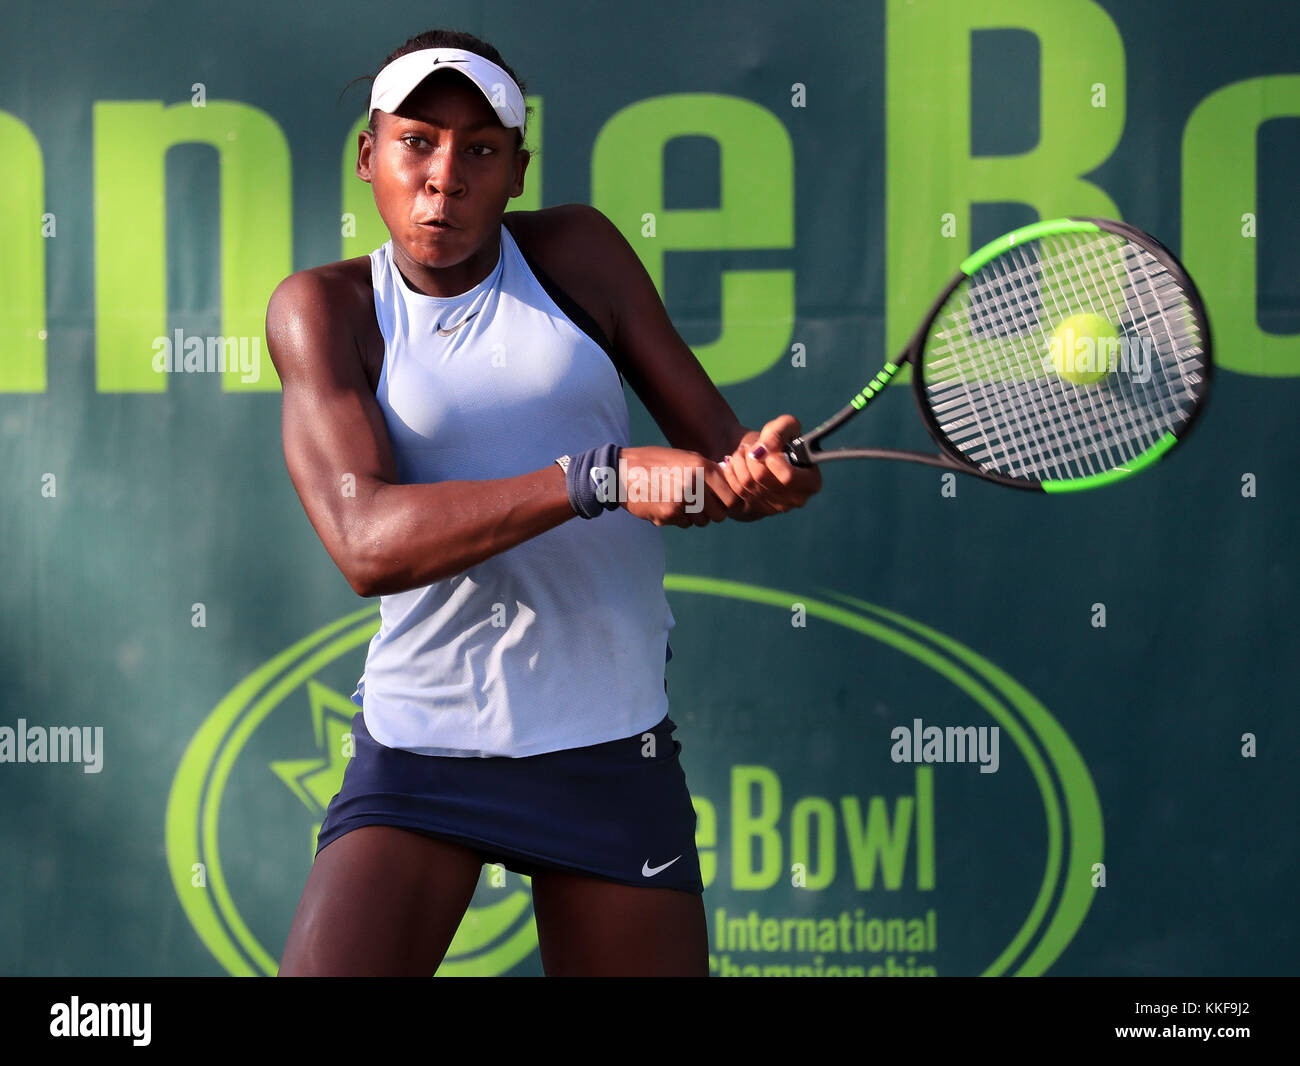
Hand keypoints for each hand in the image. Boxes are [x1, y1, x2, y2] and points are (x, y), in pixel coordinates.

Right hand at [617, 446, 739, 527]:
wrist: (621, 472)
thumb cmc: (655, 462)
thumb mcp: (686, 457)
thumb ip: (708, 471)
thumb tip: (731, 485)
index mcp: (702, 467)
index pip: (732, 498)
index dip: (727, 503)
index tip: (720, 502)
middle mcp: (694, 483)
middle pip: (720, 515)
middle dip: (712, 513)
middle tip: (699, 505)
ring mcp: (681, 501)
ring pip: (702, 522)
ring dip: (695, 517)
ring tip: (679, 502)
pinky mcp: (668, 514)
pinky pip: (684, 524)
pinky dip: (678, 519)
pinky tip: (665, 504)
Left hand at [716, 415, 822, 520]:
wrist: (759, 455)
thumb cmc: (777, 440)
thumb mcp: (784, 427)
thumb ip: (778, 433)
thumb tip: (761, 452)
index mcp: (811, 482)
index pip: (788, 477)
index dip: (772, 460)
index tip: (766, 450)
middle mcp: (795, 499)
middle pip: (762, 478)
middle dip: (751, 456)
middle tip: (750, 448)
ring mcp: (774, 508)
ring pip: (747, 483)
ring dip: (739, 461)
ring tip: (742, 453)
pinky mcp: (754, 510)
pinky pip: (735, 491)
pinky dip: (731, 473)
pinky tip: (733, 464)